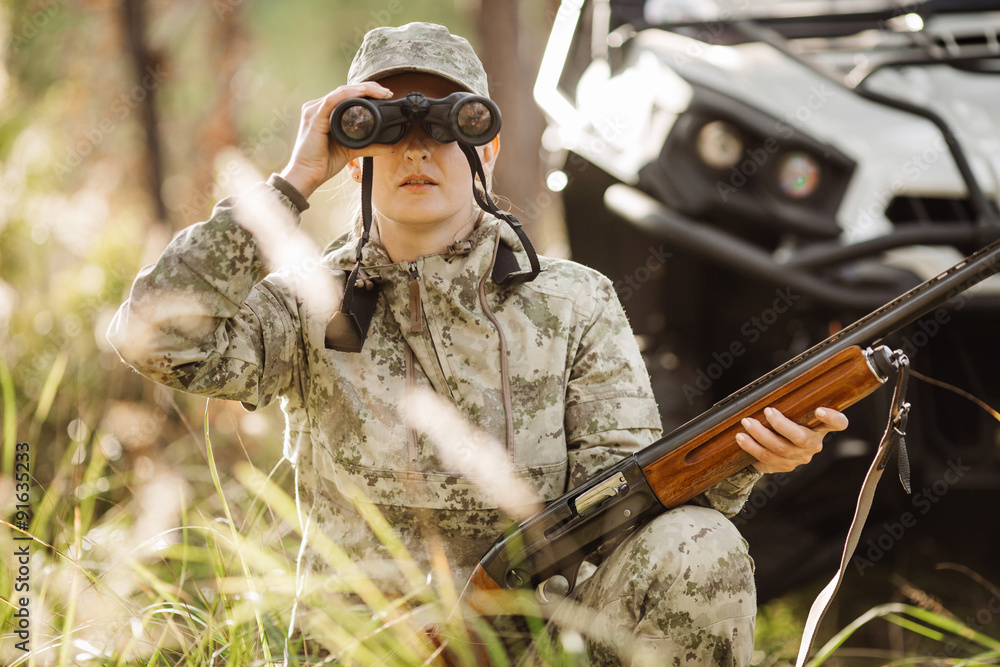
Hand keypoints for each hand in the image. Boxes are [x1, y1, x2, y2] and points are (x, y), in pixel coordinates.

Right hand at [279, 82, 396, 198]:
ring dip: (363, 89)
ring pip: (341, 91)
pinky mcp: (314, 117)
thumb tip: (390, 147)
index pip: (347, 95)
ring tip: (380, 91)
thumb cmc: (323, 162)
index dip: (367, 92)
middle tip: (387, 91)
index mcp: (324, 112)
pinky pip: (332, 100)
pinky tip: (362, 93)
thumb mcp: (351, 150)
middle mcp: (317, 107)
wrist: (308, 175)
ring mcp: (314, 110)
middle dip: (368, 88)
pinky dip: (348, 95)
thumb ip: (369, 146)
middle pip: (345, 90)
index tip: (385, 95)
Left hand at [736, 406, 847, 473]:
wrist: (772, 448)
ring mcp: (800, 457)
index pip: (838, 423)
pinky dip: (752, 446)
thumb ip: (790, 404)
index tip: (818, 410)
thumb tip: (773, 384)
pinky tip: (742, 438)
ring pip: (780, 448)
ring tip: (747, 422)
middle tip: (767, 411)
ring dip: (760, 434)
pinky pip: (767, 457)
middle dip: (780, 424)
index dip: (832, 418)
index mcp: (820, 427)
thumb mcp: (790, 412)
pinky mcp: (785, 466)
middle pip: (800, 437)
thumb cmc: (783, 422)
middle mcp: (813, 444)